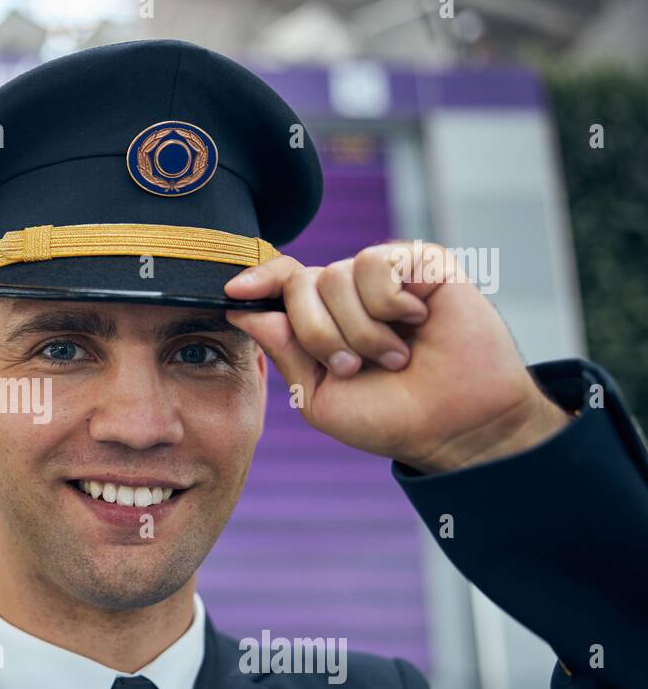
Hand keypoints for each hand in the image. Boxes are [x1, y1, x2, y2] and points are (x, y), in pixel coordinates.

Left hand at [224, 241, 571, 473]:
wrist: (456, 425)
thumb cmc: (389, 417)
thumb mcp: (319, 394)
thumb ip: (284, 350)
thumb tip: (241, 310)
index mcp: (323, 319)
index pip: (282, 282)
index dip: (258, 280)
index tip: (233, 293)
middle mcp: (351, 293)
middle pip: (301, 282)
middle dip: (318, 333)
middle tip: (354, 367)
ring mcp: (387, 276)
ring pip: (336, 275)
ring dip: (360, 329)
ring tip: (393, 356)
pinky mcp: (424, 262)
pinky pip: (377, 263)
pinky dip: (389, 303)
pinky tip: (417, 322)